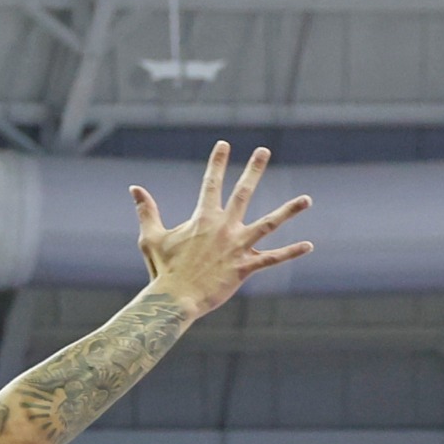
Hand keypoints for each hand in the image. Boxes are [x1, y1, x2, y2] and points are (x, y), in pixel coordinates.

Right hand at [131, 141, 312, 317]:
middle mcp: (224, 227)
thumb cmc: (163, 269)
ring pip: (269, 223)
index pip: (210, 183)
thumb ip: (147, 211)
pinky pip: (272, 258)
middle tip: (263, 151)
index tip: (224, 144)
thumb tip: (134, 188)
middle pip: (243, 193)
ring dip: (289, 210)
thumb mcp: (151, 238)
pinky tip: (308, 245)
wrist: (176, 298)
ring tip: (306, 199)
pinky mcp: (246, 267)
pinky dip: (291, 252)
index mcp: (202, 218)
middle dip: (254, 170)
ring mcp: (238, 246)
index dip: (217, 162)